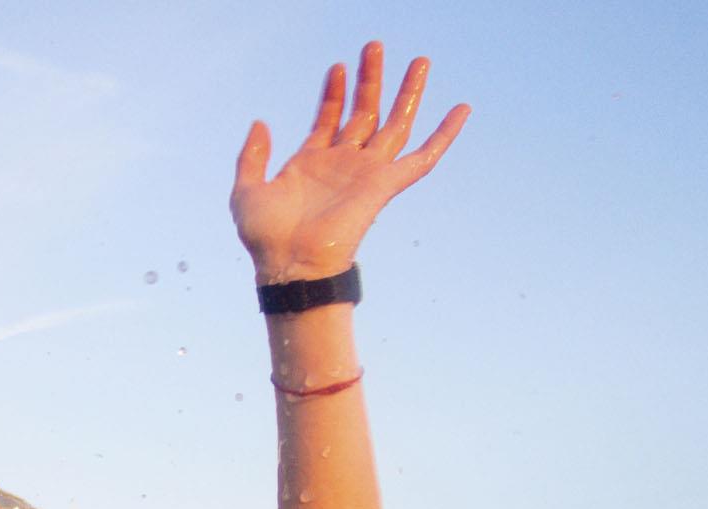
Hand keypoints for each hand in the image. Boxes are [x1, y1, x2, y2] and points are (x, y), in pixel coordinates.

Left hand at [231, 41, 469, 283]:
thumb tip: (260, 122)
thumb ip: (252, 155)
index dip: (333, 92)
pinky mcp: (385, 185)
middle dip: (370, 79)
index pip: (329, 118)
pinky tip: (461, 110)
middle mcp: (343, 164)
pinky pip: (423, 157)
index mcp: (312, 163)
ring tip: (420, 60)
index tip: (337, 67)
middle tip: (374, 45)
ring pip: (394, 123)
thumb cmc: (265, 237)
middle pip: (364, 112)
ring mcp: (366, 173)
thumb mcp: (246, 190)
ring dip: (406, 92)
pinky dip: (445, 135)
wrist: (289, 264)